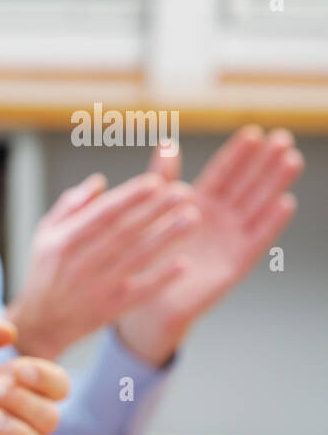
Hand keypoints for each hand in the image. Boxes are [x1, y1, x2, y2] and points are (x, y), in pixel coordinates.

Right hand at [7, 168, 200, 359]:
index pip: (102, 214)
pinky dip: (162, 279)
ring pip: (137, 258)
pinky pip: (141, 292)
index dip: (130, 197)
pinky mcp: (111, 308)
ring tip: (192, 218)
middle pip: (125, 232)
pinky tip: (184, 264)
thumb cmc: (46, 272)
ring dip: (166, 238)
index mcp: (64, 242)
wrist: (42, 322)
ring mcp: (97, 287)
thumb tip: (99, 182)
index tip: (156, 182)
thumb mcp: (45, 235)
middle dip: (156, 211)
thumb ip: (70, 206)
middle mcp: (80, 263)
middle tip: (184, 192)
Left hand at [117, 128, 301, 365]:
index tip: (253, 132)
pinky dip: (271, 222)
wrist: (145, 302)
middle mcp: (219, 219)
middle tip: (282, 137)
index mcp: (198, 204)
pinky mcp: (236, 263)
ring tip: (290, 160)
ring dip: (274, 184)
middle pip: (246, 185)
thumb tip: (168, 143)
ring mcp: (230, 239)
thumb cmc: (146, 257)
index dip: (238, 154)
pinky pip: (256, 240)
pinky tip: (285, 202)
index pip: (223, 173)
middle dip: (264, 162)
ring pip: (257, 206)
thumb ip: (162, 179)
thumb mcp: (152, 212)